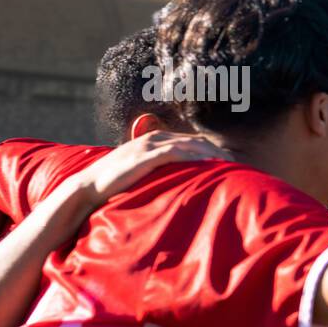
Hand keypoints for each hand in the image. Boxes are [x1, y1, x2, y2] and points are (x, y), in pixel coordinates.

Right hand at [72, 132, 232, 207]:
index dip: (214, 151)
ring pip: (190, 145)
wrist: (88, 188)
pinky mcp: (145, 156)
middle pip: (197, 141)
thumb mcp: (143, 173)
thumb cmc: (117, 185)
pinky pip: (176, 153)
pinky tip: (210, 165)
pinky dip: (195, 158)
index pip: (194, 142)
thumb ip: (161, 172)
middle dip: (218, 152)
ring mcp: (150, 145)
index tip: (232, 162)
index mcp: (157, 139)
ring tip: (231, 166)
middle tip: (239, 165)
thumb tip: (180, 184)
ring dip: (212, 154)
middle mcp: (156, 138)